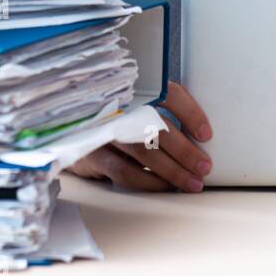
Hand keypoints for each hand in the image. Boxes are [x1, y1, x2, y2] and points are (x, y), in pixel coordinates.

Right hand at [64, 80, 212, 191]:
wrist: (68, 133)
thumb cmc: (111, 121)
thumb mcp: (133, 108)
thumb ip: (159, 112)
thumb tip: (198, 137)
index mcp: (135, 89)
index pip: (168, 94)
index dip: (190, 112)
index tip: (206, 134)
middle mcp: (118, 106)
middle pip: (158, 127)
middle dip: (185, 151)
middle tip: (204, 166)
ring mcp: (103, 129)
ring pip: (144, 152)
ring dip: (172, 171)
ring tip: (191, 183)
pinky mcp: (92, 153)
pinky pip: (125, 171)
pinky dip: (148, 181)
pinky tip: (164, 186)